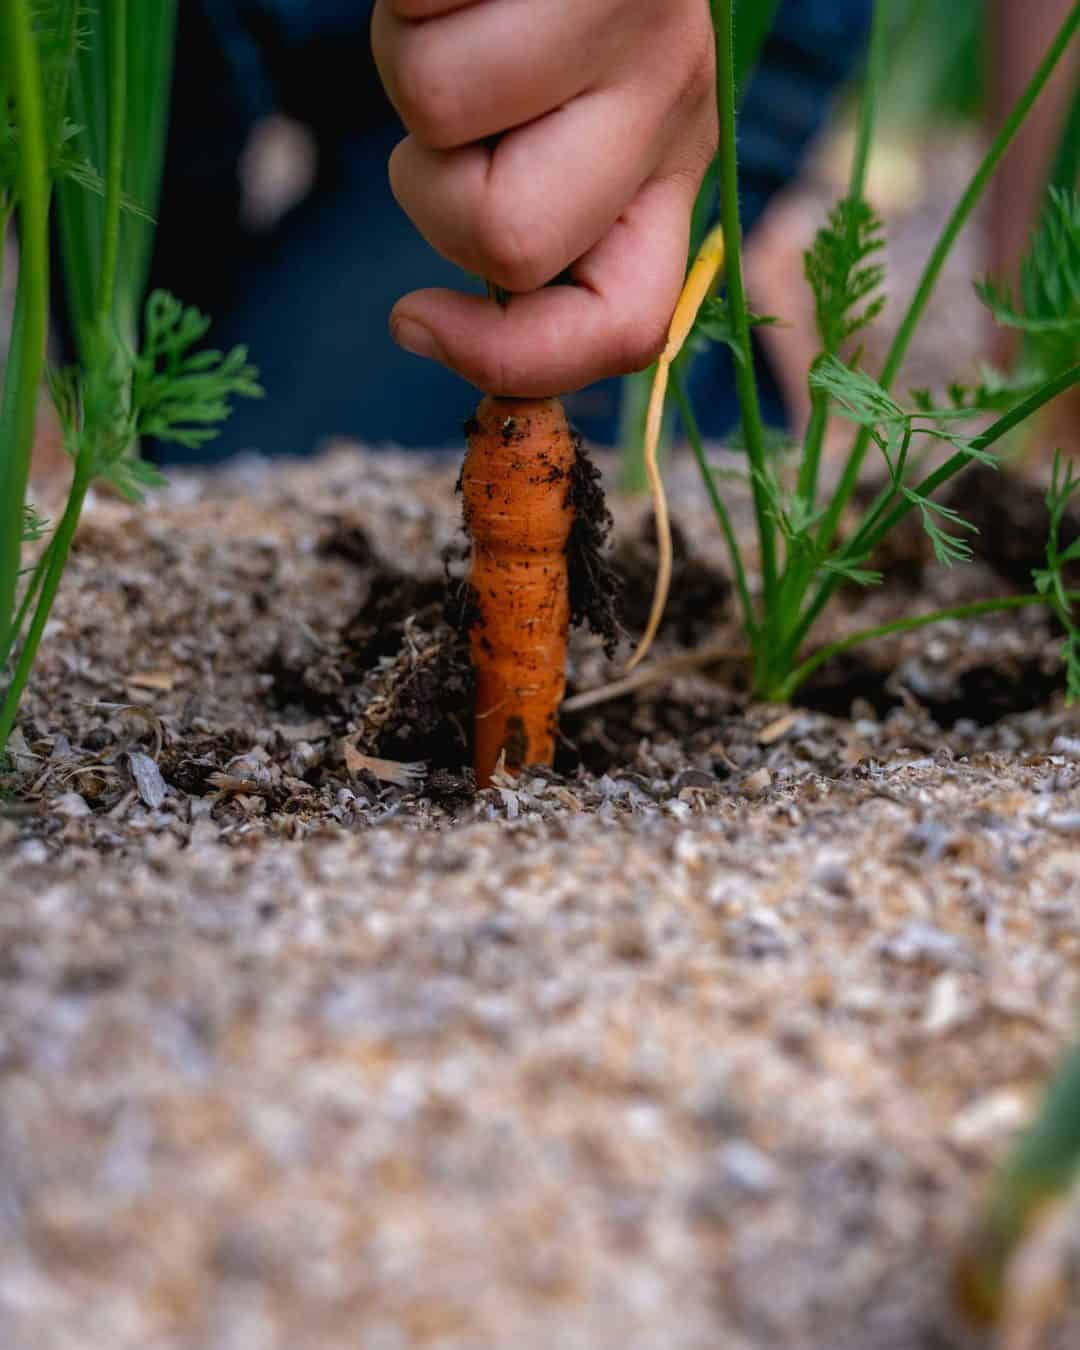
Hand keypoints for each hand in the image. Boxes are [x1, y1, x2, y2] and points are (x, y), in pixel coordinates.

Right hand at [372, 0, 716, 396]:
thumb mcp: (571, 116)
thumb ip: (533, 217)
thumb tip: (420, 331)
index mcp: (670, 163)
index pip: (624, 323)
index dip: (508, 358)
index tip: (411, 321)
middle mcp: (670, 97)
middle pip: (508, 238)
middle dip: (430, 183)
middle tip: (457, 97)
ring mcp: (629, 10)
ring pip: (436, 106)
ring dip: (405, 52)